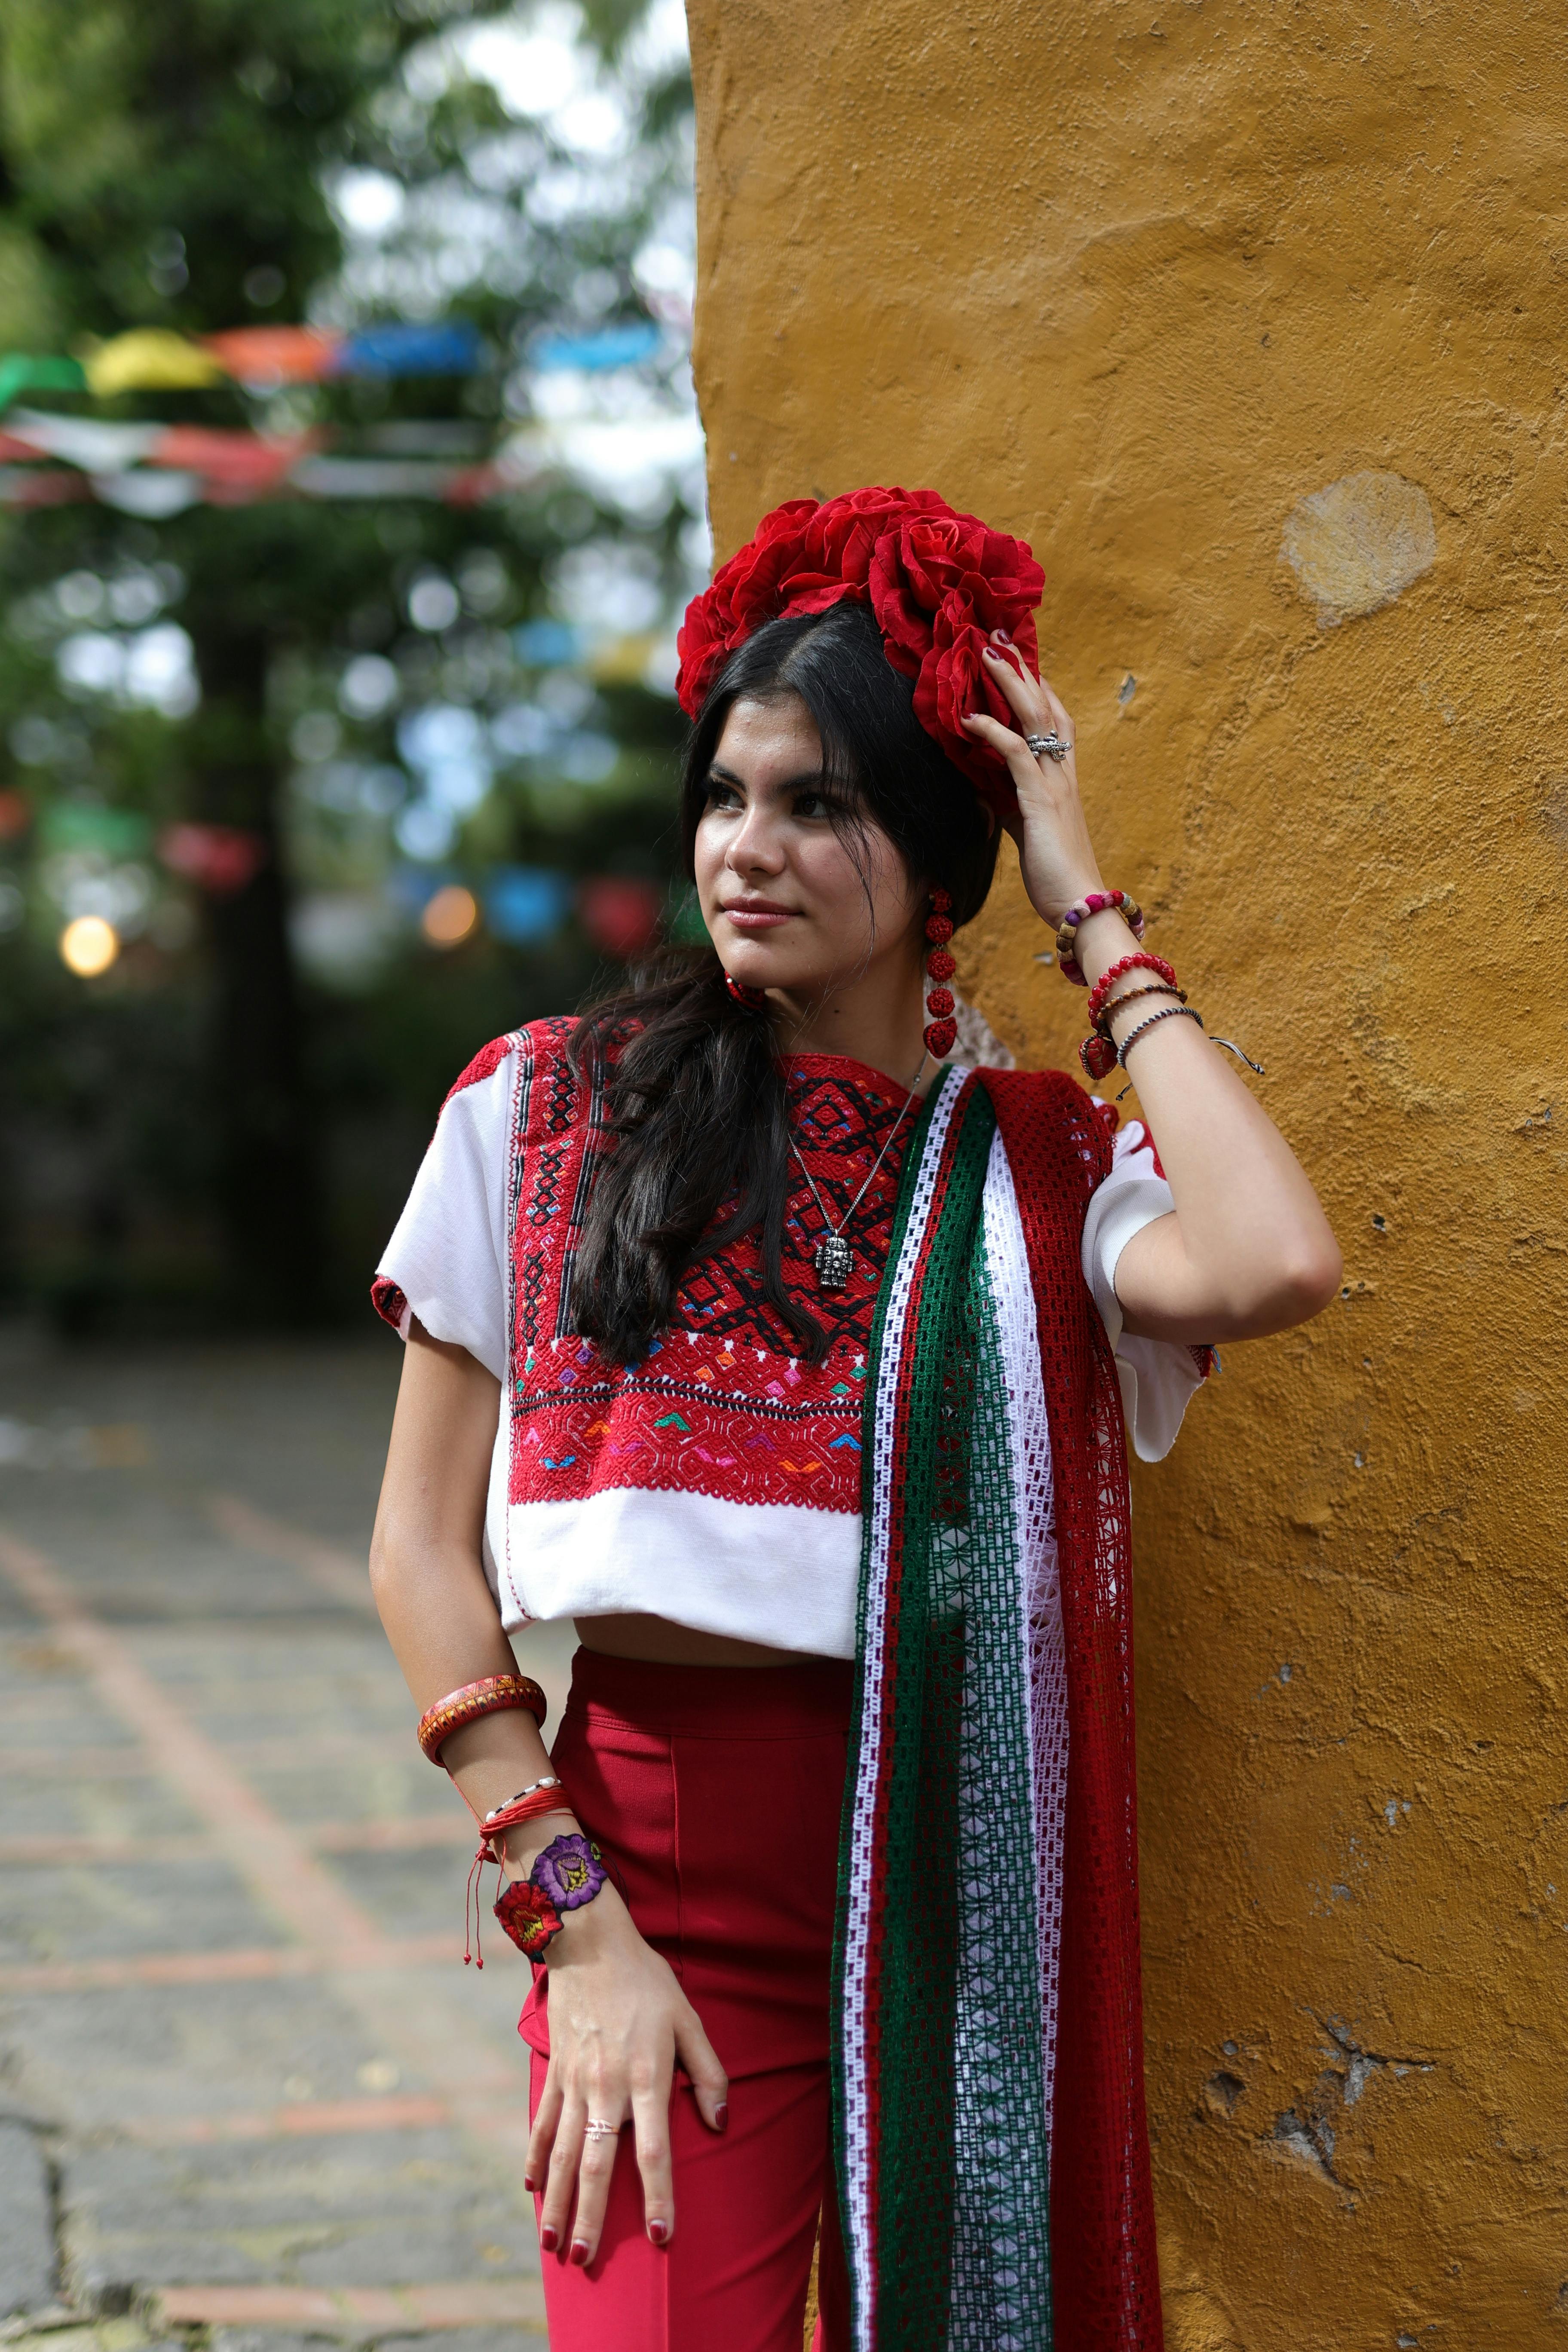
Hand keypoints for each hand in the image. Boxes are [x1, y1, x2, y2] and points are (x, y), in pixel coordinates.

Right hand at [523, 1885, 727, 2267]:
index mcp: (646, 2077)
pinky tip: (532, 2188)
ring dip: (558, 2200)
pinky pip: (543, 2122)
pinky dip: (535, 2156)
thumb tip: (721, 2124)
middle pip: (597, 2165)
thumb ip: (708, 2073)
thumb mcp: (689, 2018)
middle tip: (584, 2260)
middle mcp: (607, 2087)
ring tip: (552, 2241)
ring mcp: (575, 2081)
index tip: (662, 2238)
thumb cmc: (647, 1981)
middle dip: (591, 2217)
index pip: (653, 2151)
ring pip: (562, 2153)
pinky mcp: (555, 2072)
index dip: (658, 2197)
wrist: (590, 1943)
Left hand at [961, 633, 1103, 928]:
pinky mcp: (1040, 800)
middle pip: (1046, 706)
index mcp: (1063, 780)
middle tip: (998, 639)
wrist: (1079, 906)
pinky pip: (1015, 754)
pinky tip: (970, 718)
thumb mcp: (1030, 832)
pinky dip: (992, 731)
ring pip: (1034, 718)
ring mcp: (1054, 784)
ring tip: (985, 655)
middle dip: (1022, 670)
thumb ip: (1012, 807)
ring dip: (1008, 683)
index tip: (1016, 660)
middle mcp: (1063, 774)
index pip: (1054, 721)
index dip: (1038, 687)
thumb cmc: (1056, 875)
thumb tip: (987, 793)